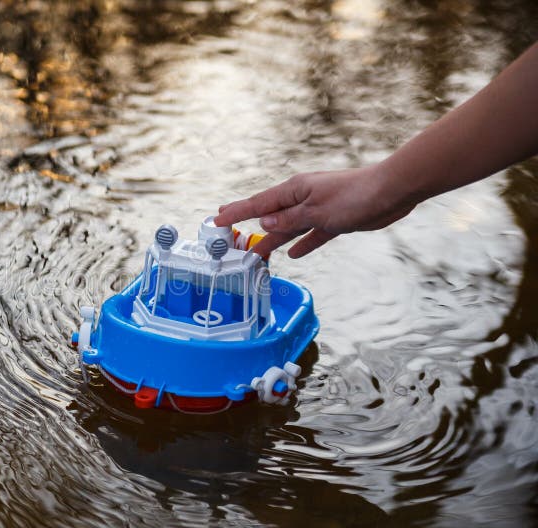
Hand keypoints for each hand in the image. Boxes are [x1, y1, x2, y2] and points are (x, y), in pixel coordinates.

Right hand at [213, 164, 415, 257]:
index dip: (237, 213)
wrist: (392, 191)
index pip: (258, 204)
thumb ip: (289, 220)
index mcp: (295, 191)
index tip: (217, 219)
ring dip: (273, 240)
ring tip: (256, 253)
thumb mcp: (317, 211)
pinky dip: (302, 244)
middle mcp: (303, 198)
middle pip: (270, 215)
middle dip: (249, 225)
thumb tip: (263, 224)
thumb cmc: (355, 196)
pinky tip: (293, 254)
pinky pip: (311, 235)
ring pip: (289, 228)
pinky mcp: (334, 220)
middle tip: (227, 231)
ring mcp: (318, 209)